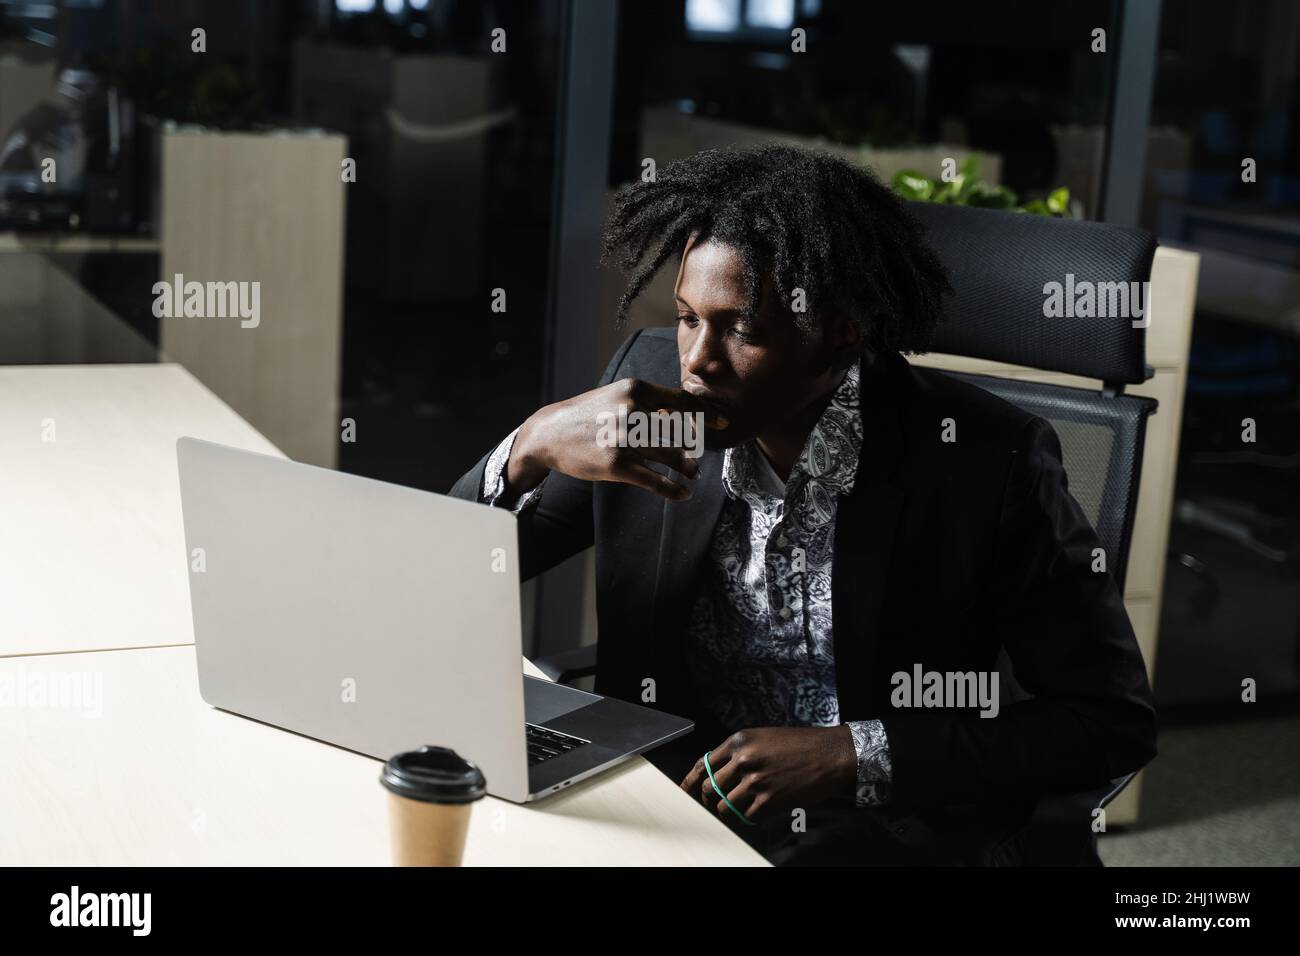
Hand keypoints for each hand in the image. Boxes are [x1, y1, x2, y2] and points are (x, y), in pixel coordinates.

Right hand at [508, 378, 725, 500]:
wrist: (549, 433)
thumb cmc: (587, 414)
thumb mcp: (615, 396)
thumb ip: (646, 402)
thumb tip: (680, 413)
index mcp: (635, 390)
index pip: (682, 401)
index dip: (706, 413)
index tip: (722, 422)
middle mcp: (632, 412)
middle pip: (680, 431)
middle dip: (694, 446)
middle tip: (698, 456)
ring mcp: (625, 440)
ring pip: (671, 455)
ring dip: (687, 467)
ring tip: (693, 473)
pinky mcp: (617, 465)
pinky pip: (655, 480)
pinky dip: (673, 489)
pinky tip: (682, 494)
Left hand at [679, 726, 856, 825]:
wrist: (828, 754)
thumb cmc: (798, 744)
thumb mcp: (762, 737)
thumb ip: (738, 752)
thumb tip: (717, 770)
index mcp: (739, 741)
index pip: (703, 764)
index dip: (691, 780)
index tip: (686, 789)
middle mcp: (743, 760)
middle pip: (710, 788)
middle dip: (710, 798)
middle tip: (715, 802)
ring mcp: (756, 781)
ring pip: (725, 806)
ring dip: (729, 810)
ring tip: (739, 807)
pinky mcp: (769, 799)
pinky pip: (747, 816)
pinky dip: (749, 817)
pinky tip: (757, 811)